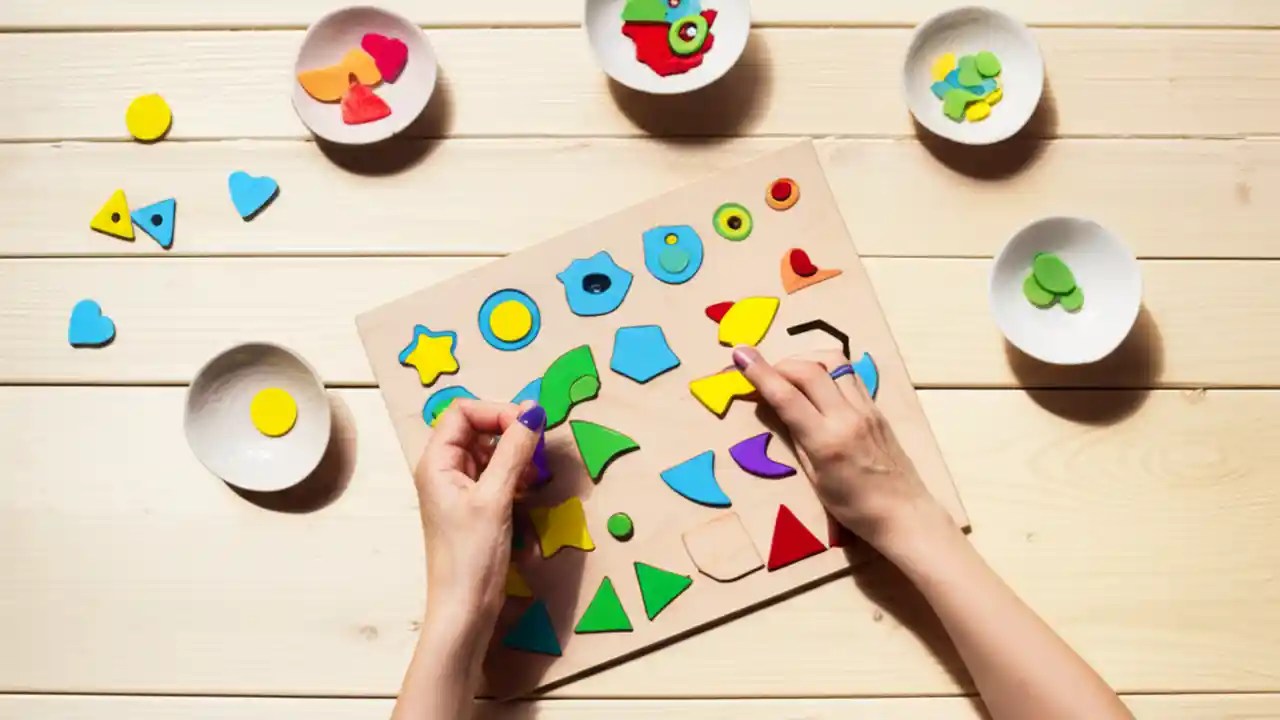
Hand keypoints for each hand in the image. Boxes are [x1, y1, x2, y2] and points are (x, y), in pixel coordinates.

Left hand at [413, 399, 544, 631]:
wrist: (465, 609)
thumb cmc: (472, 554)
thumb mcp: (496, 498)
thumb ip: (515, 450)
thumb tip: (534, 411)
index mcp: (437, 462)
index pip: (464, 412)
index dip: (497, 412)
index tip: (529, 426)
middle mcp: (445, 469)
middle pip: (478, 428)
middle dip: (510, 433)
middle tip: (538, 450)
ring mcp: (460, 488)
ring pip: (491, 453)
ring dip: (516, 457)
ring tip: (536, 474)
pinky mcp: (476, 507)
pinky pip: (497, 476)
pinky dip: (515, 477)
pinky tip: (529, 490)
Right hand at [732, 346, 951, 556]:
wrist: (904, 513)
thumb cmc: (854, 508)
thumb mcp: (815, 479)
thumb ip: (797, 439)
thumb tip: (779, 406)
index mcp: (827, 441)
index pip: (786, 396)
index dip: (759, 373)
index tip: (740, 354)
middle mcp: (847, 417)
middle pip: (809, 370)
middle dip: (780, 363)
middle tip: (764, 371)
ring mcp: (866, 409)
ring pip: (834, 362)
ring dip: (806, 359)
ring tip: (792, 372)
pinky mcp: (877, 407)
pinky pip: (850, 374)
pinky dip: (828, 368)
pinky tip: (819, 380)